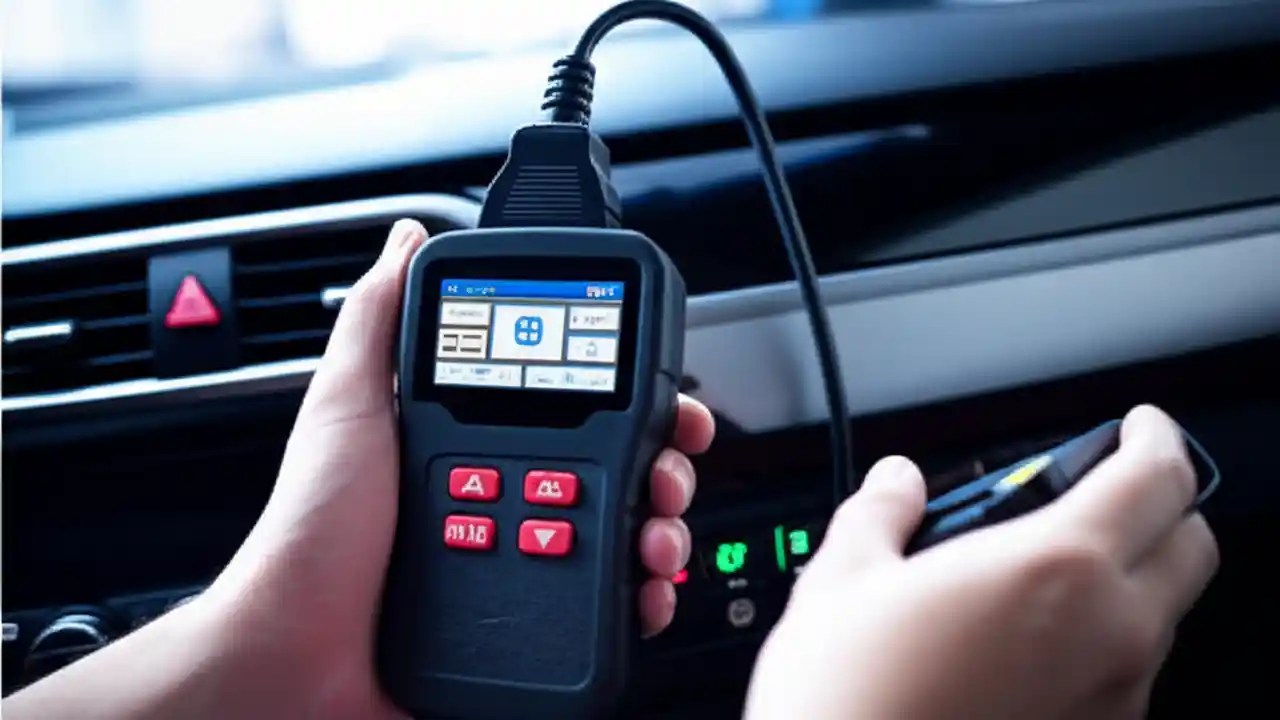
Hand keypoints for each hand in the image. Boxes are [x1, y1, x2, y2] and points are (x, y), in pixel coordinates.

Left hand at [4, 220, 712, 719]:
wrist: (300, 654)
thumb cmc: (310, 531)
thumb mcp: (346, 405)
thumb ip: (380, 319)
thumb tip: (405, 237)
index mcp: (477, 442)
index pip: (578, 404)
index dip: (634, 398)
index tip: (666, 401)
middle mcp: (508, 496)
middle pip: (620, 469)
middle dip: (665, 467)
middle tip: (667, 477)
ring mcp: (523, 560)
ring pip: (627, 535)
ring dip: (665, 531)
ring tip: (657, 537)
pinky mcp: (531, 622)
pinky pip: (609, 605)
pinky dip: (643, 597)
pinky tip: (644, 591)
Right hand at [745, 405, 1216, 719]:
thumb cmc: (845, 704)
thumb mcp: (840, 583)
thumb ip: (881, 514)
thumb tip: (897, 484)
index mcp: (1054, 569)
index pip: (1159, 479)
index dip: (1156, 437)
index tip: (1140, 427)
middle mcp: (1110, 635)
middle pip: (1191, 546)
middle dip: (1160, 504)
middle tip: (1100, 490)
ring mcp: (1114, 698)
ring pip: (1163, 613)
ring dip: (1127, 575)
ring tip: (1037, 573)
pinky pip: (1128, 672)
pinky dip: (1101, 638)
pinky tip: (1024, 642)